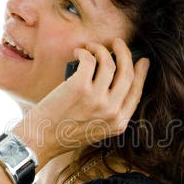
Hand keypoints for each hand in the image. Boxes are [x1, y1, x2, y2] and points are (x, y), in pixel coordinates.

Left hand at [12, 37, 148, 166]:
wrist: (41, 140)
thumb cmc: (64, 133)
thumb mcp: (97, 130)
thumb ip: (110, 112)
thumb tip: (115, 80)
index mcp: (119, 123)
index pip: (137, 91)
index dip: (141, 73)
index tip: (142, 60)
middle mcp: (112, 111)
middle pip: (127, 74)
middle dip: (125, 53)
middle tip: (118, 43)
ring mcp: (97, 99)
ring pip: (109, 63)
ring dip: (101, 49)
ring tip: (92, 47)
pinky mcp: (80, 87)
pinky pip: (89, 60)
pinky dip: (85, 52)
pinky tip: (79, 53)